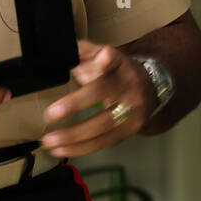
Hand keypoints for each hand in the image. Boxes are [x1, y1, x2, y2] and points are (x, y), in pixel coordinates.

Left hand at [40, 39, 154, 156]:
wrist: (150, 89)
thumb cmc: (116, 72)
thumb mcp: (102, 55)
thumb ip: (83, 51)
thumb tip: (62, 51)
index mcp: (119, 64)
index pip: (115, 58)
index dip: (108, 59)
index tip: (103, 57)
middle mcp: (128, 85)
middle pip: (104, 94)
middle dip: (76, 104)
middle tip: (50, 113)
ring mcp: (132, 110)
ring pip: (103, 125)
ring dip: (73, 136)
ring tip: (50, 141)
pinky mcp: (130, 129)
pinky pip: (104, 142)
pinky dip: (80, 148)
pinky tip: (61, 149)